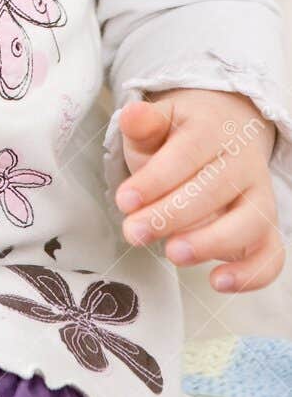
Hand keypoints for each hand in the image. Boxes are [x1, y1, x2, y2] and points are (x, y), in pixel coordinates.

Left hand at [114, 88, 283, 292]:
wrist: (224, 132)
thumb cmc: (179, 136)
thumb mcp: (157, 123)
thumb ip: (144, 125)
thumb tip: (131, 115)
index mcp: (211, 130)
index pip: (186, 154)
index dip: (155, 180)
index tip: (124, 201)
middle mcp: (242, 163)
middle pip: (214, 189)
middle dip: (171, 215)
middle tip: (134, 233)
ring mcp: (259, 196)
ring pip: (249, 222)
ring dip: (211, 243)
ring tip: (173, 254)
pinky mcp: (267, 228)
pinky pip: (271, 254)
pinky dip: (251, 274)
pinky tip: (217, 282)